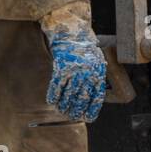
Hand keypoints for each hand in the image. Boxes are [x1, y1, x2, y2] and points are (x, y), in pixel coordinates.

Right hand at [42, 4, 106, 121]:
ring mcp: (73, 71)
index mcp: (98, 74)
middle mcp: (87, 74)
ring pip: (68, 95)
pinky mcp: (60, 68)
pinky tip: (52, 102)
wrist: (72, 33)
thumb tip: (92, 100)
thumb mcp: (97, 63)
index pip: (96, 98)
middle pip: (81, 99)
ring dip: (64, 106)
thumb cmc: (85, 50)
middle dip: (76, 110)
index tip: (88, 118)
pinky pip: (56, 86)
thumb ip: (95, 79)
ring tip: (61, 111)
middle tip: (72, 116)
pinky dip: (53, 96)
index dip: (91, 110)